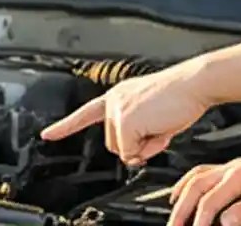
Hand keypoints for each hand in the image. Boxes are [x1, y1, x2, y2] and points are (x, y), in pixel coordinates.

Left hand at [39, 61, 213, 164]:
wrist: (193, 83)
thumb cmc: (179, 96)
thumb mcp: (151, 113)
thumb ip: (135, 131)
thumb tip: (131, 156)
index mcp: (118, 95)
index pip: (85, 113)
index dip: (65, 126)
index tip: (47, 134)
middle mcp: (113, 101)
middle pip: (115, 143)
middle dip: (136, 144)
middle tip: (158, 128)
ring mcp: (118, 112)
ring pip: (122, 150)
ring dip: (144, 146)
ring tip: (161, 125)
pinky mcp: (126, 122)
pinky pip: (133, 152)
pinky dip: (149, 148)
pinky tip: (161, 129)